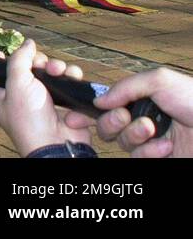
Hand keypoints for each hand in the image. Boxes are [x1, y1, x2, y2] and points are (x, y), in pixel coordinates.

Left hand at [0, 40, 92, 155]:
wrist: (57, 143)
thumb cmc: (29, 120)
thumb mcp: (16, 83)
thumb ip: (20, 59)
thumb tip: (28, 43)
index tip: (1, 53)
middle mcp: (19, 97)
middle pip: (26, 68)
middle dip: (36, 61)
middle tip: (40, 64)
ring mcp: (42, 100)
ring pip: (48, 73)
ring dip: (56, 67)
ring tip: (58, 71)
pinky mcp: (62, 103)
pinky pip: (66, 82)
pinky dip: (69, 77)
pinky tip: (69, 77)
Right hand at [69, 67, 192, 157]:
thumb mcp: (160, 80)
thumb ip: (125, 87)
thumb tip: (99, 101)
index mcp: (140, 99)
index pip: (106, 104)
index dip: (86, 110)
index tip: (72, 115)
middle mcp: (141, 119)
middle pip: (105, 126)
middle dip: (111, 121)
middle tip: (124, 117)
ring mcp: (149, 142)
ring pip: (119, 143)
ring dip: (133, 136)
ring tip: (153, 130)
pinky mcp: (156, 158)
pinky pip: (137, 158)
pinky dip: (149, 152)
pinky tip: (167, 146)